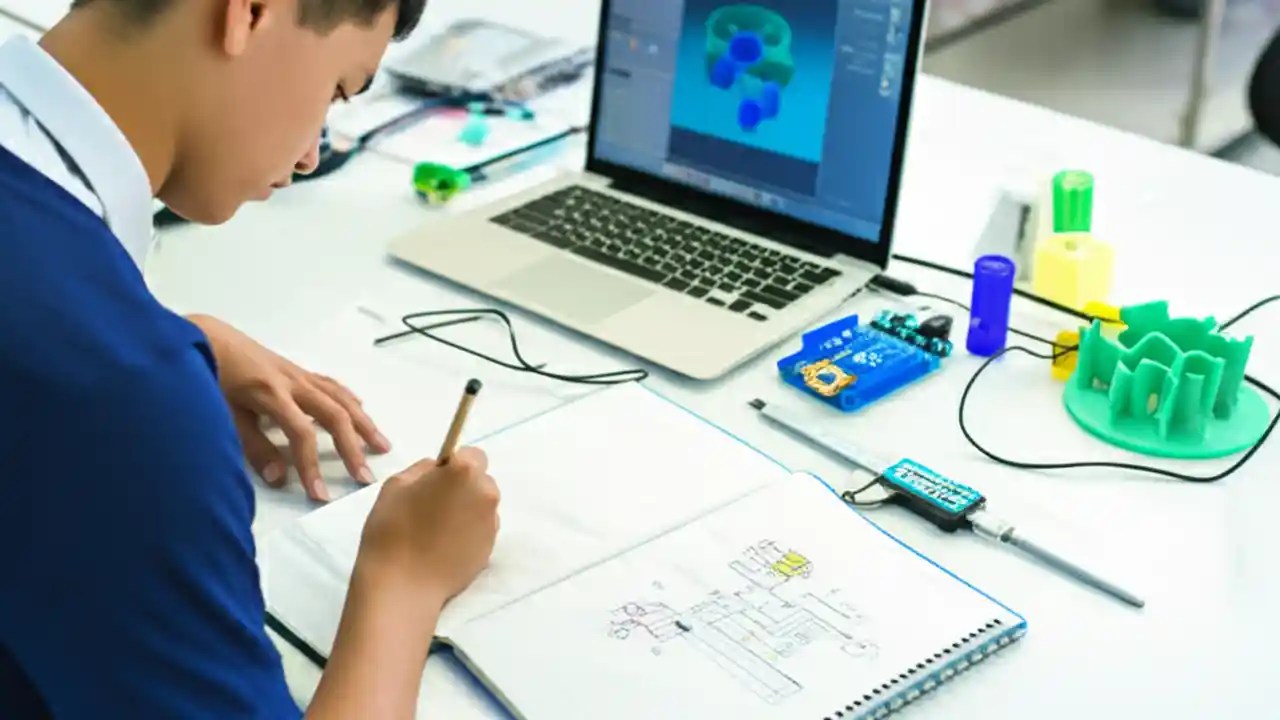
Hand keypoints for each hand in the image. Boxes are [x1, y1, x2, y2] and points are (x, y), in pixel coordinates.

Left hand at [188, 314, 389, 500]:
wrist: (205, 338)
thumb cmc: (209, 377)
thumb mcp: (224, 415)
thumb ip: (253, 446)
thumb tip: (279, 478)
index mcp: (273, 395)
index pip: (302, 435)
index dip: (312, 466)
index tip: (319, 495)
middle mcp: (294, 383)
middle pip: (334, 415)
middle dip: (352, 448)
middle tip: (366, 476)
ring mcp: (299, 375)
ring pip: (341, 399)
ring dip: (363, 424)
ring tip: (382, 446)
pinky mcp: (297, 371)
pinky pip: (332, 385)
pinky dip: (350, 399)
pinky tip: (360, 409)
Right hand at [359, 449, 499, 603]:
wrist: (403, 584)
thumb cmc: (393, 528)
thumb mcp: (396, 484)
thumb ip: (423, 469)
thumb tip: (439, 468)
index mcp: (465, 472)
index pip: (473, 455)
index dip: (455, 465)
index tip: (437, 481)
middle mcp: (486, 494)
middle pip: (480, 481)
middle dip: (463, 487)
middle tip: (433, 506)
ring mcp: (492, 524)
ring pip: (481, 507)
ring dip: (467, 510)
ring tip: (437, 530)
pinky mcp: (491, 549)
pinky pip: (481, 531)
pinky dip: (468, 533)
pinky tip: (444, 547)